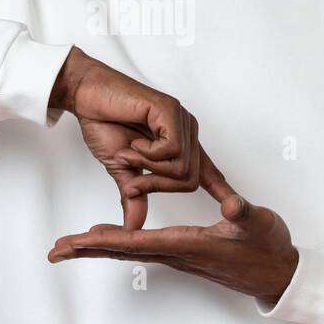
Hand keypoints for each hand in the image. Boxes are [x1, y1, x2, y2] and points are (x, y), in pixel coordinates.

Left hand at [47, 193, 299, 302]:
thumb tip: (231, 204)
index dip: (106, 239)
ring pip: (128, 250)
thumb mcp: (259, 223)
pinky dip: (118, 242)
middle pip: (123, 250)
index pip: (139, 241)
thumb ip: (244, 213)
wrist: (280, 274)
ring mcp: (178, 255)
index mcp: (189, 244)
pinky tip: (107, 238)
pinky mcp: (182, 253)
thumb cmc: (269, 247)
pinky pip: (140, 248)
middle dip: (87, 249)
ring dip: (97, 247)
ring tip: (69, 244)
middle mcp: (177, 253)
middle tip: (55, 250)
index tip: (77, 240)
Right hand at [50, 47, 233, 229]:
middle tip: (132, 173)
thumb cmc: (105, 124)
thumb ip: (135, 194)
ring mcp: (181, 120)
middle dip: (157, 184)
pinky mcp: (171, 110)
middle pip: (190, 180)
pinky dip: (148, 153)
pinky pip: (172, 149)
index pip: (207, 172)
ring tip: (129, 153)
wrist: (86, 96)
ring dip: (148, 167)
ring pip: (182, 168)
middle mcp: (185, 132)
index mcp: (179, 145)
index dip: (222, 190)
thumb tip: (134, 227)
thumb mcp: (121, 169)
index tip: (236, 206)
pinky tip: (134, 142)